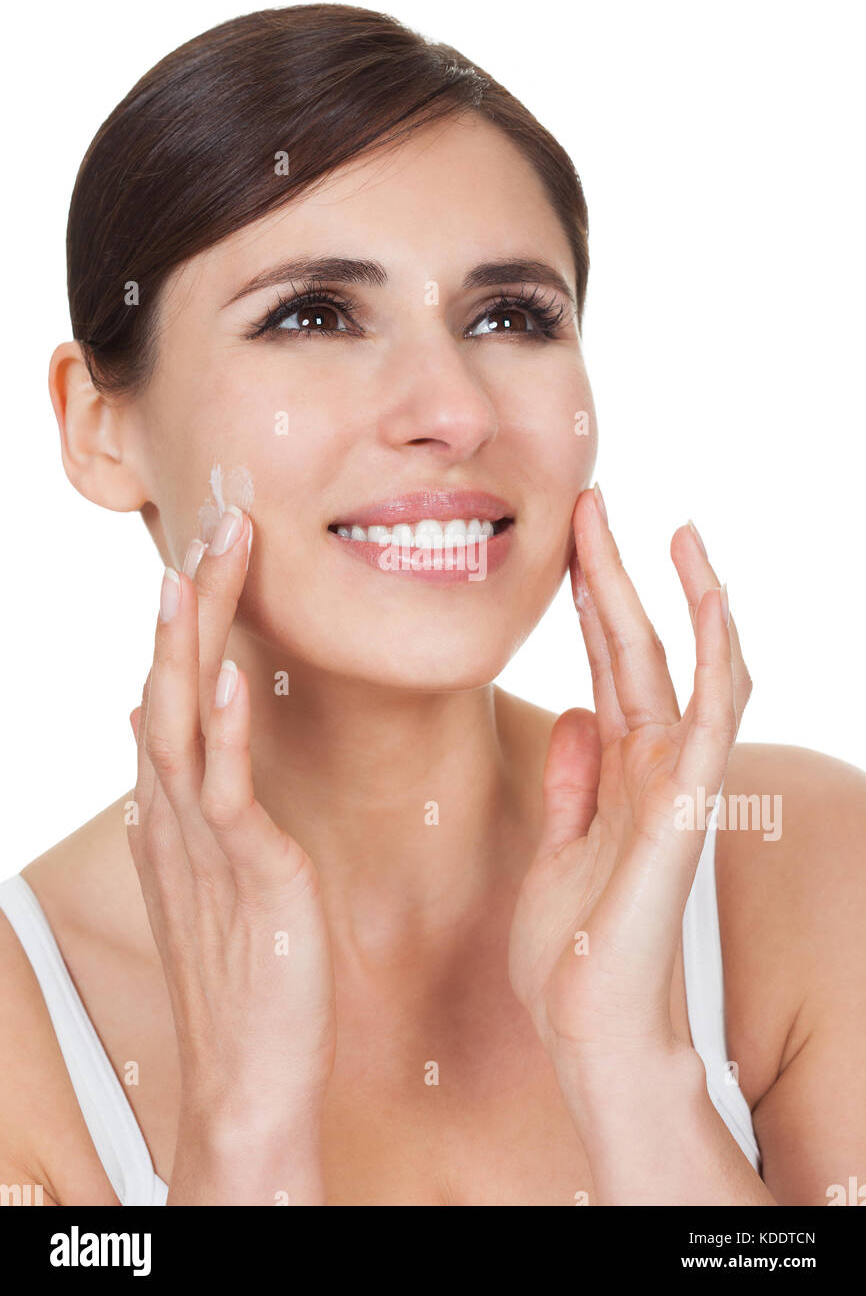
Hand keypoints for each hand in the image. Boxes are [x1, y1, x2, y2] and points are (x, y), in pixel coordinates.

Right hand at [128, 508, 335, 1136]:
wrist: (246, 1077)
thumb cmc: (246, 969)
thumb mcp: (210, 866)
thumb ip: (189, 790)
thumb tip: (160, 716)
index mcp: (177, 805)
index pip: (176, 689)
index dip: (191, 616)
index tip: (214, 547)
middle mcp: (175, 812)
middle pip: (173, 683)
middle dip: (192, 600)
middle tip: (216, 517)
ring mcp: (200, 842)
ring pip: (186, 718)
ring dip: (196, 637)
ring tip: (207, 562)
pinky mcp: (241, 875)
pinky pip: (225, 791)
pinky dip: (225, 728)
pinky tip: (234, 674)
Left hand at [509, 486, 751, 1074]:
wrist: (585, 1027)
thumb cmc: (573, 953)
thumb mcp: (560, 847)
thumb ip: (575, 783)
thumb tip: (579, 715)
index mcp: (620, 773)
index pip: (609, 664)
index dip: (592, 598)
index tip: (571, 537)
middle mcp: (654, 767)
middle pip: (640, 649)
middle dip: (616, 574)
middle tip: (594, 501)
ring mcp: (677, 783)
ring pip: (692, 669)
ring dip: (683, 596)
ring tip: (675, 530)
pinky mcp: (687, 806)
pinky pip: (713, 716)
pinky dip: (719, 655)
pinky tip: (714, 599)